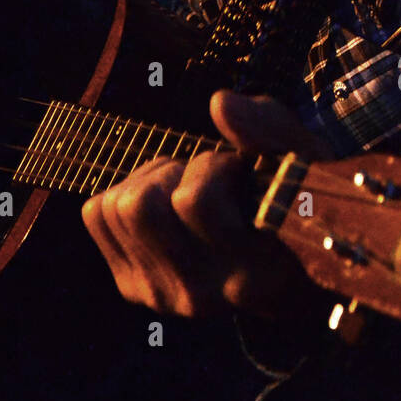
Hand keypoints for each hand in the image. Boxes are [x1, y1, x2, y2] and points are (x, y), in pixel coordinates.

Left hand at [82, 90, 330, 320]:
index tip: (241, 173)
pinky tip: (164, 206)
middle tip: (208, 178)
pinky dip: (124, 193)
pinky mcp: (134, 287)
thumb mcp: (303, 163)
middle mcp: (201, 296)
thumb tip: (220, 104)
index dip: (215, 167)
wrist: (284, 272)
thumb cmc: (293, 203)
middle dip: (175, 171)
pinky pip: (97, 213)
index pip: (195, 201)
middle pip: (141, 205)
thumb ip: (270, 130)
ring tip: (188, 188)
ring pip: (118, 206)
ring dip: (153, 181)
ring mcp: (162, 296)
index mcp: (251, 272)